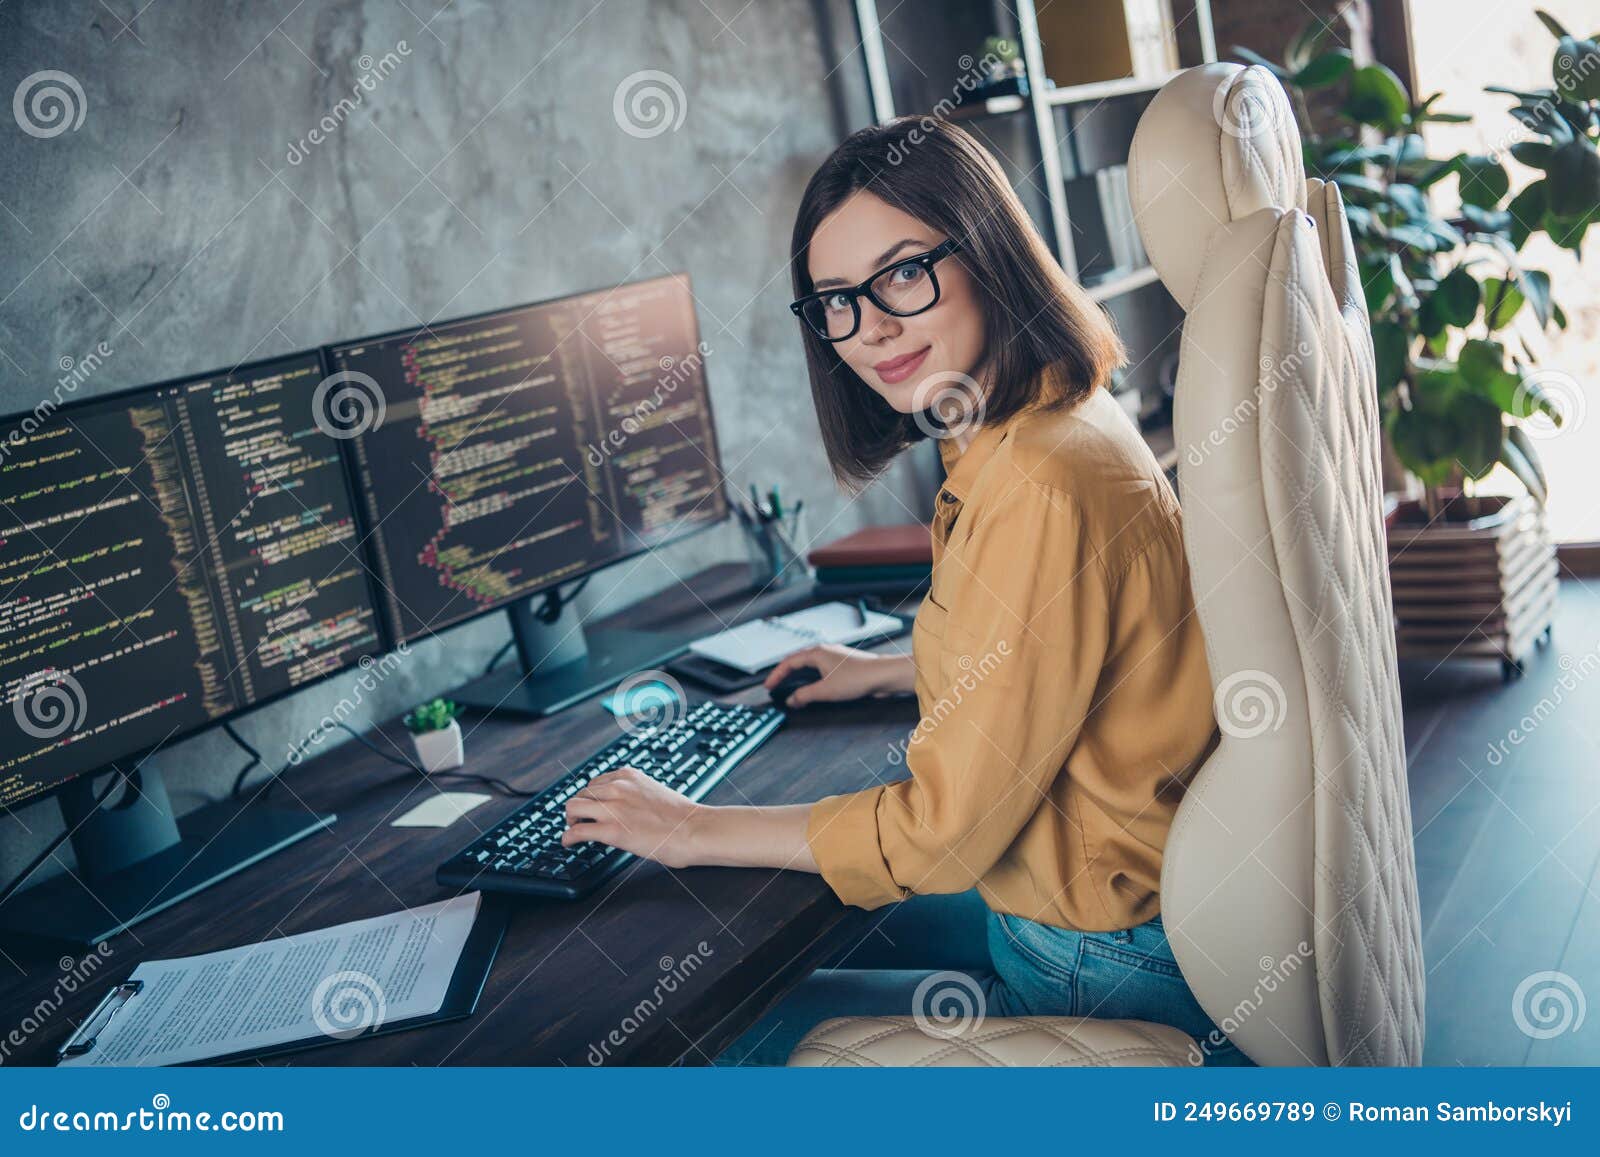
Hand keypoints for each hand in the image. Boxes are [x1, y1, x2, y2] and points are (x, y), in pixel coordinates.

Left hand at [561, 767, 702, 867]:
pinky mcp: (610, 830)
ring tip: (573, 830)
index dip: (590, 797)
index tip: (590, 807)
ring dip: (570, 820)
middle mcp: (617, 787)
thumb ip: (635, 793)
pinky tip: (569, 843)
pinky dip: (568, 838)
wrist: (694, 829)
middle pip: (581, 793)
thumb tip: (626, 807)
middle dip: (579, 808)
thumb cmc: (682, 816)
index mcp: (628, 776)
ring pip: (573, 807)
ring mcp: (612, 808)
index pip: (596, 782)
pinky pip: (577, 831)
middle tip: (580, 820)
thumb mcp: (654, 792)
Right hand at [761, 643, 908, 707]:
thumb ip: (805, 695)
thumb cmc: (858, 678)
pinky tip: (814, 686)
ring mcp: (835, 656)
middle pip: (797, 660)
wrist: (883, 675)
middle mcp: (824, 651)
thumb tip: (792, 699)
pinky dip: (811, 677)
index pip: (789, 662)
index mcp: (816, 652)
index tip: (768, 685)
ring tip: (791, 685)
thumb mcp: (825, 690)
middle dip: (785, 673)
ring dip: (798, 675)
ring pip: (809, 664)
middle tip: (775, 684)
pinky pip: (820, 669)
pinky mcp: (843, 664)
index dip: (776, 675)